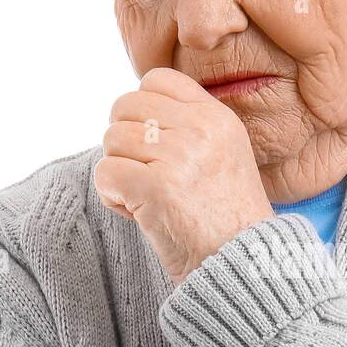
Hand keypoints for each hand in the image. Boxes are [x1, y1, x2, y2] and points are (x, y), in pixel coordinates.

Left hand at [96, 67, 275, 284]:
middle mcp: (200, 130)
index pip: (157, 79)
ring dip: (119, 172)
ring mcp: (177, 157)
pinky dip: (112, 197)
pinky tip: (137, 214)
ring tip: (146, 199)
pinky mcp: (153, 187)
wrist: (242, 267)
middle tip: (145, 175)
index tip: (152, 144)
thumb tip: (135, 113)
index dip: (142, 109)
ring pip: (111, 140)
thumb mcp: (226, 157)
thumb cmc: (227, 220)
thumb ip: (189, 128)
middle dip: (125, 142)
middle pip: (124, 107)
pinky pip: (105, 173)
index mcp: (217, 118)